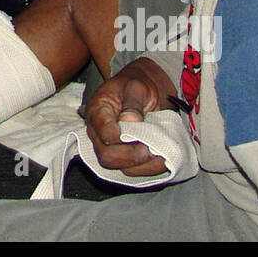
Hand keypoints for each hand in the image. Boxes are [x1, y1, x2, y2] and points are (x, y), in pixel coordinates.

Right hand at [84, 59, 173, 177]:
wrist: (141, 92)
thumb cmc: (135, 86)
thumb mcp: (136, 86)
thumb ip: (132, 102)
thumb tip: (130, 120)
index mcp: (97, 110)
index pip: (103, 131)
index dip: (119, 137)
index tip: (138, 133)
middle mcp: (98, 132)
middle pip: (106, 156)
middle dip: (130, 156)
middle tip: (149, 149)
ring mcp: (108, 146)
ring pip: (118, 168)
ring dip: (141, 165)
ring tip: (158, 155)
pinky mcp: (121, 155)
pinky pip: (130, 170)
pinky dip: (147, 169)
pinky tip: (159, 160)